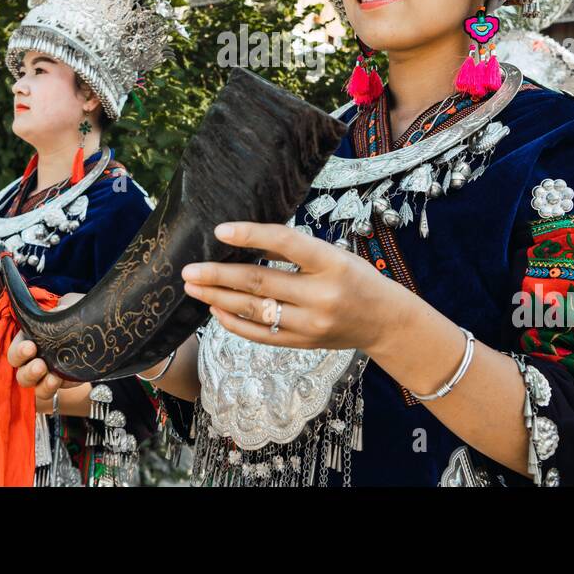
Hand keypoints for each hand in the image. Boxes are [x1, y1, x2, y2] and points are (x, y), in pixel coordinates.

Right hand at [6, 293, 85, 411]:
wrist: (102, 329)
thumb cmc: (80, 314)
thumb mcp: (73, 305)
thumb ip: (63, 307)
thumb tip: (57, 311)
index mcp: (31, 335)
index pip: (16, 347)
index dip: (19, 350)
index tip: (31, 347)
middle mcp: (35, 354)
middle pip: (20, 369)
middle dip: (27, 369)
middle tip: (40, 364)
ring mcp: (46, 370)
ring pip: (30, 383)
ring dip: (37, 381)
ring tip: (52, 378)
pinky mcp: (59, 381)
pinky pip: (46, 390)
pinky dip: (49, 388)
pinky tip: (58, 381)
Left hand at [181, 221, 410, 353]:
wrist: (385, 321)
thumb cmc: (358, 279)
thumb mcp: (335, 255)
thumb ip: (296, 251)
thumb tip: (246, 240)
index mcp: (332, 263)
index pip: (285, 242)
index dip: (251, 234)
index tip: (220, 230)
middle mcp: (321, 295)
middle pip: (260, 281)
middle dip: (218, 275)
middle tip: (189, 269)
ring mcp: (311, 323)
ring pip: (254, 310)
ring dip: (218, 297)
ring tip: (194, 287)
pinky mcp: (303, 343)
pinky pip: (261, 335)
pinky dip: (234, 323)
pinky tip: (215, 309)